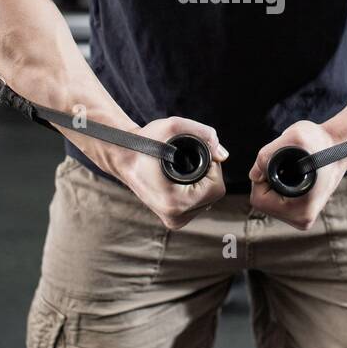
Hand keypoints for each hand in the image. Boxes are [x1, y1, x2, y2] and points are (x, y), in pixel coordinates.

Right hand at [118, 116, 227, 230]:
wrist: (123, 157)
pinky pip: (198, 205)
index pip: (216, 188)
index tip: (198, 155)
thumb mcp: (173, 126)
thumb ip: (204, 133)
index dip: (213, 168)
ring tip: (183, 168)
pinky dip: (197, 190)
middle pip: (214, 195)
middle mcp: (175, 217)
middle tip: (190, 159)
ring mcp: (174, 222)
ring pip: (207, 200)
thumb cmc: (145, 141)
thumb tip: (223, 156)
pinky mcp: (173, 221)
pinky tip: (183, 179)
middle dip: (209, 174)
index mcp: (175, 202)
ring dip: (203, 183)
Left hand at [248, 120, 346, 230]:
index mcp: (301, 210)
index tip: (277, 163)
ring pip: (270, 202)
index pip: (259, 199)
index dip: (262, 178)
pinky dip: (279, 187)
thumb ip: (266, 155)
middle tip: (283, 164)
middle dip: (267, 182)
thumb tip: (254, 175)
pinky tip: (293, 176)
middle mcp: (303, 220)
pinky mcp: (302, 213)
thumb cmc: (320, 141)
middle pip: (263, 203)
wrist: (341, 148)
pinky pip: (278, 202)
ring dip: (273, 184)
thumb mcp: (294, 137)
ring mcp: (303, 219)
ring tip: (291, 170)